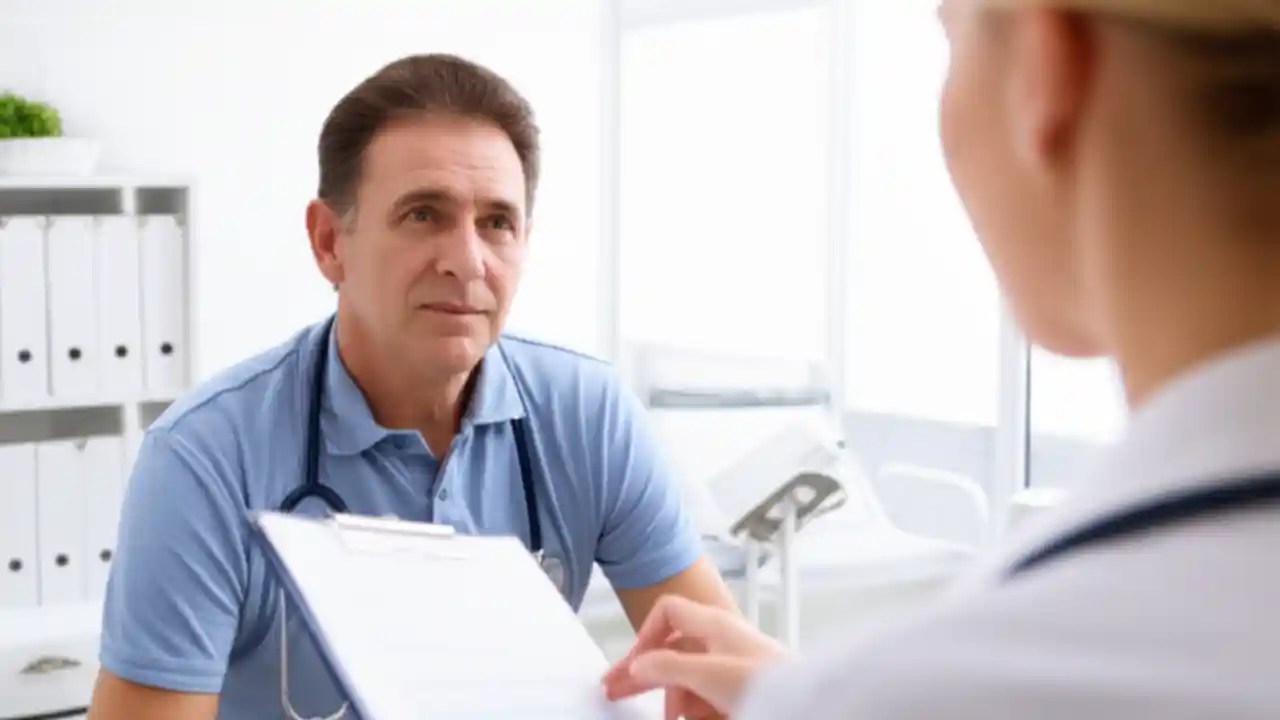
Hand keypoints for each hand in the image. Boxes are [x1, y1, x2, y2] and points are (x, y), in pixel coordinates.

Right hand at [602, 595, 788, 718]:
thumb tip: (636, 666)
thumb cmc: (767, 683)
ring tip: (677, 719)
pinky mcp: (740, 691)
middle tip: (614, 694)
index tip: (630, 667)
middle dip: (644, 673)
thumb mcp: (707, 673)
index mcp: (714, 624)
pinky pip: (706, 697)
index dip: (645, 637)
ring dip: (676, 701)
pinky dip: (696, 710)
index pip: (667, 613)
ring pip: (687, 679)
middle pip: (671, 650)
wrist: (807, 706)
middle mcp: (721, 641)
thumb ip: (667, 667)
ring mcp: (731, 666)